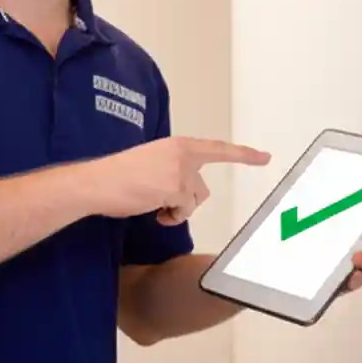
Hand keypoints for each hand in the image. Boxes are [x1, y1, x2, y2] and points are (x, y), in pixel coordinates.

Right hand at [81, 137, 270, 223]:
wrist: (96, 182)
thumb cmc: (119, 176)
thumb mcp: (152, 162)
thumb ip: (174, 168)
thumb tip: (185, 192)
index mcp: (178, 145)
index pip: (218, 149)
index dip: (243, 154)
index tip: (265, 157)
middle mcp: (183, 155)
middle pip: (202, 189)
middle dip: (185, 200)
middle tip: (157, 199)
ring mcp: (180, 171)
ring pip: (193, 201)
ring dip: (175, 208)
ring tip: (150, 202)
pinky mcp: (175, 188)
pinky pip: (183, 212)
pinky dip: (169, 217)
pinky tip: (151, 211)